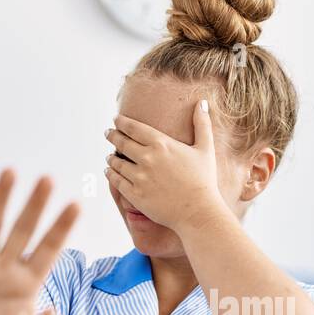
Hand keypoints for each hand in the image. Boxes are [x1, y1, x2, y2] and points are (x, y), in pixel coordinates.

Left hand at [104, 101, 228, 231]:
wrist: (198, 212)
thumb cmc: (203, 180)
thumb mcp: (205, 149)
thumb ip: (202, 124)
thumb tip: (202, 102)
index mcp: (162, 144)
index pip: (133, 127)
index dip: (121, 122)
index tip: (116, 120)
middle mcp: (147, 158)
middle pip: (121, 142)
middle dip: (112, 136)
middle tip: (108, 133)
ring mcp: (139, 177)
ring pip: (116, 162)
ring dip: (110, 157)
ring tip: (109, 156)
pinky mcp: (135, 194)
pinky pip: (116, 180)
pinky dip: (110, 174)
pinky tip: (109, 171)